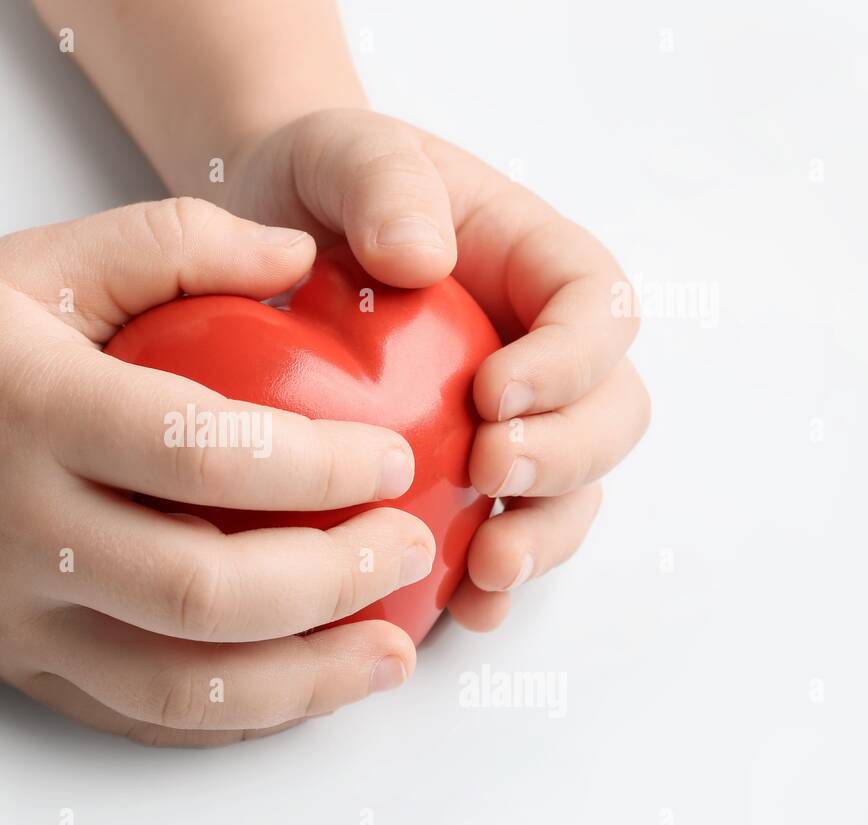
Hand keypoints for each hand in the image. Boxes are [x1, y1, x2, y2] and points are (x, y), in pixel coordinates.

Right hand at [0, 198, 437, 745]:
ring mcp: (11, 613)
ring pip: (173, 685)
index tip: (392, 464)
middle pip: (200, 591)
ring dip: (302, 684)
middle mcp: (19, 526)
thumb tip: (302, 259)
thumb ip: (175, 242)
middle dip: (332, 584)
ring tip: (390, 657)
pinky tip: (299, 690)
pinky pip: (131, 715)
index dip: (316, 468)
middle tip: (410, 552)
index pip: (200, 452)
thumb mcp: (46, 258)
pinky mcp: (9, 662)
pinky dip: (229, 717)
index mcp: (34, 411)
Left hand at [211, 108, 651, 629]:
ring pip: (570, 492)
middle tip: (492, 472)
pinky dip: (494, 579)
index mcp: (536, 267)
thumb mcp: (349, 154)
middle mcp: (539, 351)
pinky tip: (459, 608)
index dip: (570, 362)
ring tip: (488, 568)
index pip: (600, 311)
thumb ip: (387, 185)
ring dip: (544, 536)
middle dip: (566, 459)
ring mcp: (508, 422)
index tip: (495, 392)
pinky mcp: (460, 476)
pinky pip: (503, 532)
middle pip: (608, 415)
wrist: (278, 232)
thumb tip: (421, 258)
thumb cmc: (327, 184)